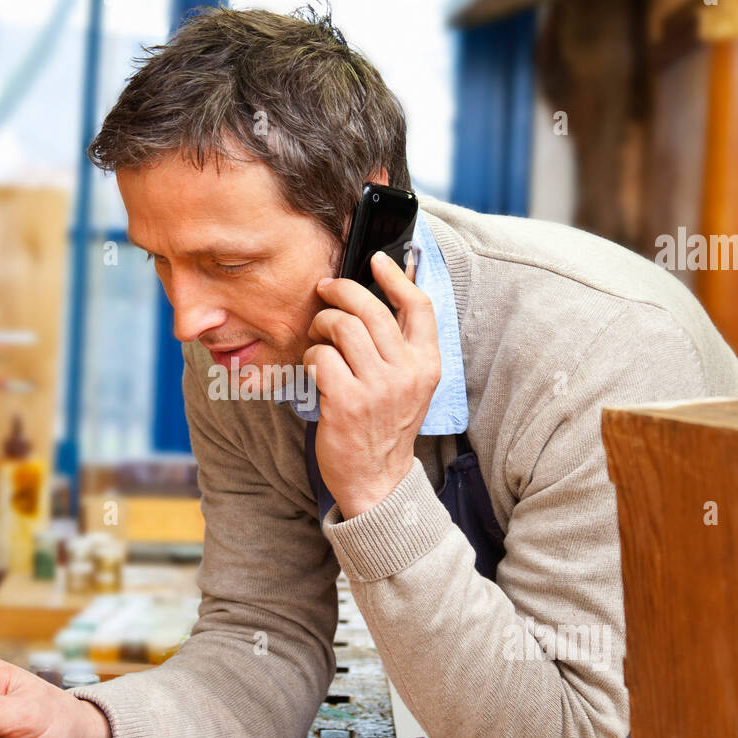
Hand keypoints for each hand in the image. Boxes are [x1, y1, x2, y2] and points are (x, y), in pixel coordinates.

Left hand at [304, 249, 439, 518]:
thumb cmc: (385, 424)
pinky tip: (314, 369)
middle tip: (325, 291)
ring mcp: (378, 388)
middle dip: (342, 291)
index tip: (375, 260)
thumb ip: (401, 345)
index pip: (418, 306)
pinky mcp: (346, 402)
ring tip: (318, 337)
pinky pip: (321, 357)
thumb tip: (382, 293)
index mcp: (427, 364)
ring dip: (322, 325)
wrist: (376, 478)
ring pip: (343, 328)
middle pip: (371, 309)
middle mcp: (407, 373)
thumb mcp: (409, 384)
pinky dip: (311, 357)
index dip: (396, 276)